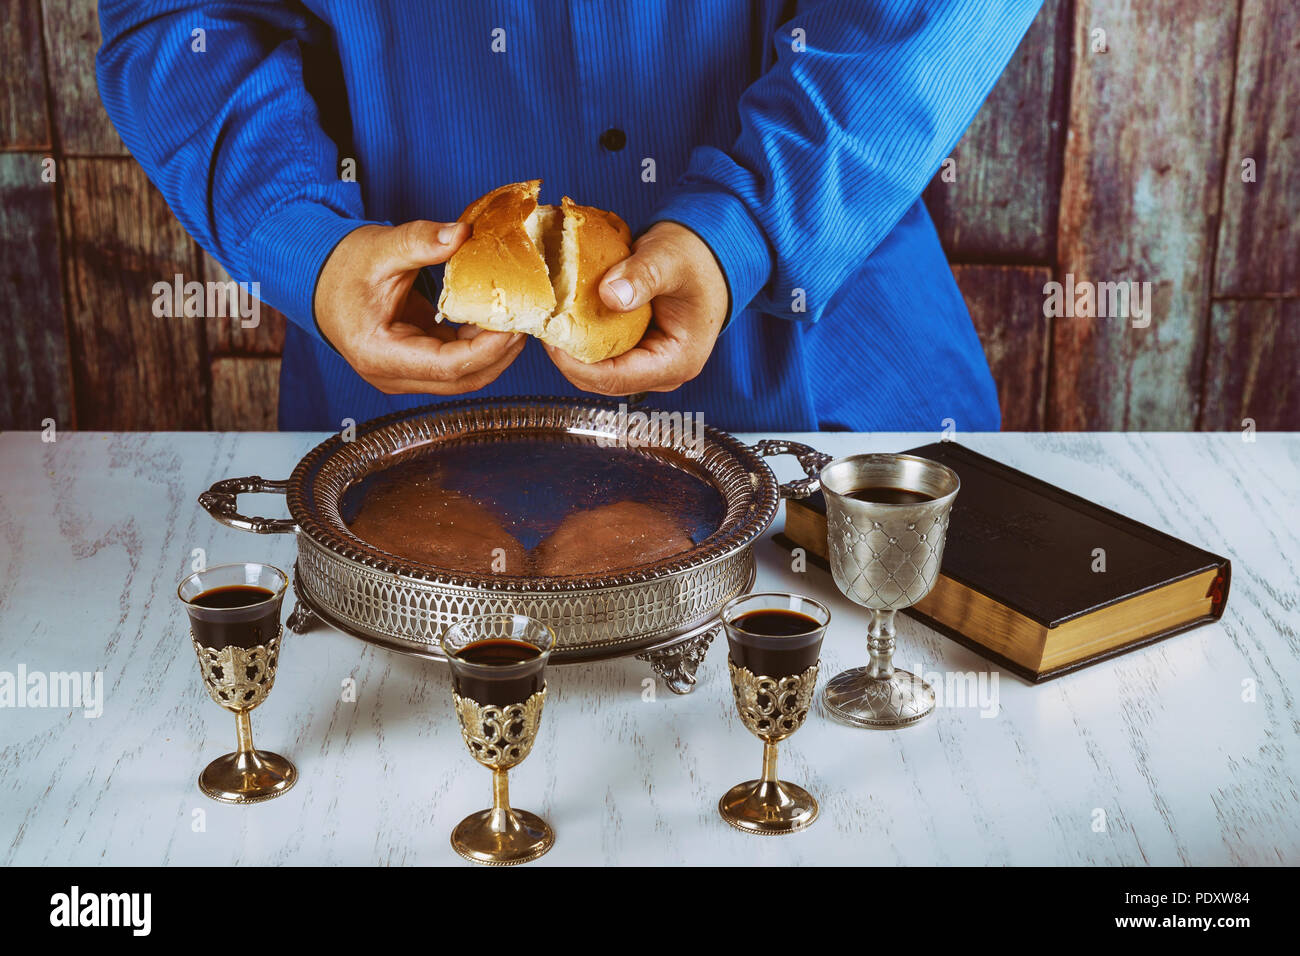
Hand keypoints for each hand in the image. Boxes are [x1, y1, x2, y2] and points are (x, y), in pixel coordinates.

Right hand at [314, 221, 525, 394]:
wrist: (318, 279)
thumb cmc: (342, 268)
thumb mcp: (380, 249)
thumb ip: (421, 242)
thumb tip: (462, 233)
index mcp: (379, 354)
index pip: (447, 367)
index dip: (487, 349)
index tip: (513, 324)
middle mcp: (392, 375)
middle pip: (462, 379)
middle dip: (499, 353)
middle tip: (526, 319)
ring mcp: (406, 374)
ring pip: (463, 376)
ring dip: (493, 351)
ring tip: (516, 317)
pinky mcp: (417, 365)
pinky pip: (457, 363)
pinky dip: (480, 345)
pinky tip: (495, 318)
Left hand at [544, 221, 727, 393]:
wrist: (709, 255)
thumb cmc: (695, 257)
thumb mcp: (670, 258)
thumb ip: (642, 276)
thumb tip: (609, 296)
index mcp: (677, 361)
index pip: (617, 379)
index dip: (577, 365)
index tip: (550, 338)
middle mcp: (663, 372)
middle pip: (603, 381)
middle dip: (569, 359)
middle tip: (543, 326)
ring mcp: (649, 365)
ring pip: (599, 372)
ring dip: (573, 351)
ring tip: (550, 322)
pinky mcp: (637, 353)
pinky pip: (602, 357)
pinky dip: (582, 341)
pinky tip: (565, 319)